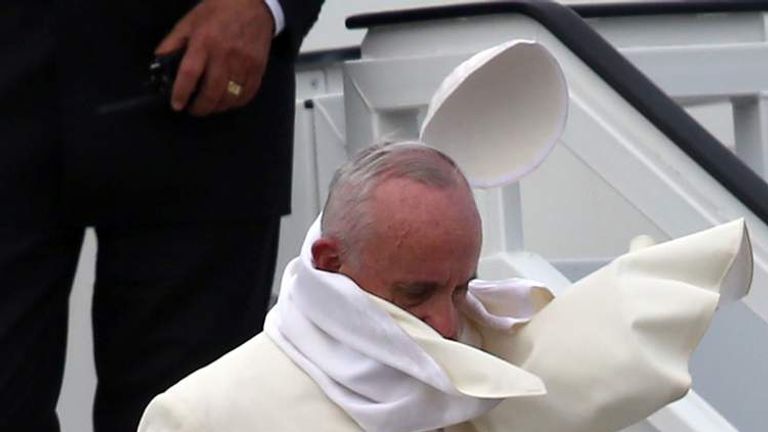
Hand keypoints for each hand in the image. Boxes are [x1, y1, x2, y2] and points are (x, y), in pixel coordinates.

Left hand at [155, 0, 273, 115]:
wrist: (252, 3)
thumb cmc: (217, 11)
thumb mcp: (189, 22)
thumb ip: (173, 43)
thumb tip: (160, 66)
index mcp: (204, 41)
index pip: (190, 73)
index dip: (181, 92)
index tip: (177, 105)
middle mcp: (225, 54)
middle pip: (212, 91)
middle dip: (200, 107)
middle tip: (193, 109)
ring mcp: (244, 63)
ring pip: (230, 97)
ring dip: (217, 107)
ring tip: (209, 106)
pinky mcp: (258, 68)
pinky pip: (247, 94)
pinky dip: (236, 103)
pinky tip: (227, 101)